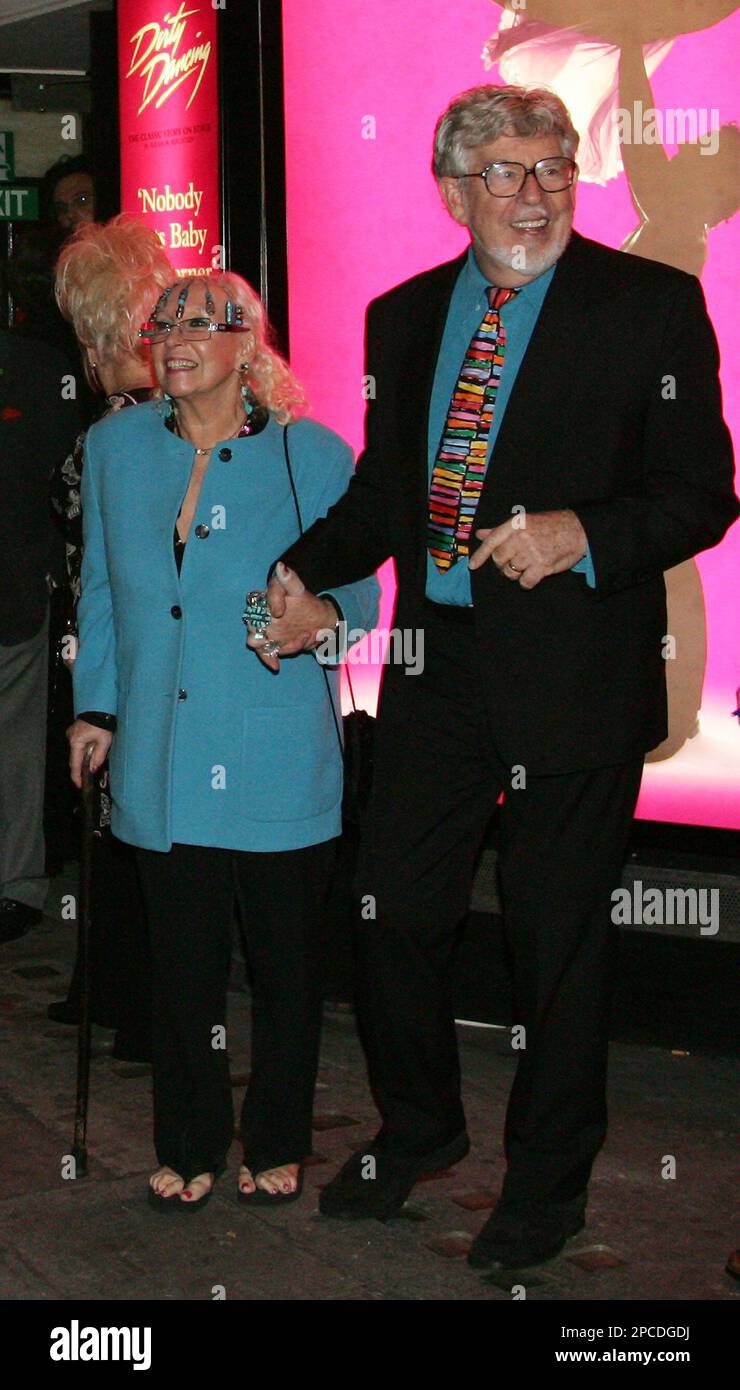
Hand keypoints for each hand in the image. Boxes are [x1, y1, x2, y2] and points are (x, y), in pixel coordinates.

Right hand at [67, 720, 112, 787]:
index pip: (75, 764)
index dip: (77, 776)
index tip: (79, 785)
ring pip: (76, 752)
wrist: (100, 708)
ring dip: (82, 760)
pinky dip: (83, 752)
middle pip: (74, 759)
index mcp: (76, 742)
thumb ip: (98, 756)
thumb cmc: (102, 723)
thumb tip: (93, 769)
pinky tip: (89, 755)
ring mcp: (72, 734)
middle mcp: (71, 739)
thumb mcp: (104, 741)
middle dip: (80, 770)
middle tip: (84, 781)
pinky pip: (78, 746)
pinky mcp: (75, 732)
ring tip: (89, 769)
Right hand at [246, 563, 337, 671]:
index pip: (254, 601)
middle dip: (259, 629)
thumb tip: (281, 567)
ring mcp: (265, 633)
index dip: (265, 607)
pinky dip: (268, 660)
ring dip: (264, 645)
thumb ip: (288, 579)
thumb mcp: (298, 589)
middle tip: (276, 631)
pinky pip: (265, 654)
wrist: (319, 623)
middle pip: (251, 624)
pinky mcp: (271, 646)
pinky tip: (276, 666)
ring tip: (279, 645)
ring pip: (254, 641)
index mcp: (264, 600)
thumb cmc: (306, 603)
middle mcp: (260, 617)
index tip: (280, 612)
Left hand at [468, 509, 586, 589]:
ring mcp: (531, 552)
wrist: (578, 530)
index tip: (472, 566)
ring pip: (510, 572)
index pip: (492, 541)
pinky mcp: (542, 566)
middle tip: (515, 561)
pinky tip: (533, 575)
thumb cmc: (550, 526)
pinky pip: (525, 582)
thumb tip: (480, 534)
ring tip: (527, 566)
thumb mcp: (525, 522)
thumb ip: (501, 531)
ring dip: (516, 574)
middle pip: (499, 559)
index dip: (480, 555)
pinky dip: (527, 582)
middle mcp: (521, 537)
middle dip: (504, 564)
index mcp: (516, 524)